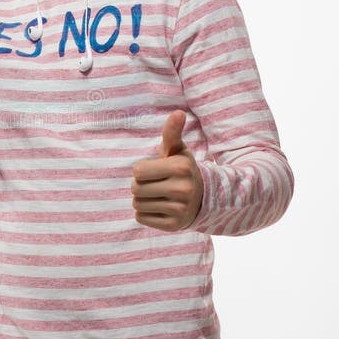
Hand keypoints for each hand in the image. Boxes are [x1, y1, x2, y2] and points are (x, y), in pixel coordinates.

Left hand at [131, 110, 202, 230]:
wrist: (202, 199)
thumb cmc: (182, 169)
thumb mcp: (178, 150)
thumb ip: (172, 132)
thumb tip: (178, 112)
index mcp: (181, 168)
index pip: (138, 171)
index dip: (142, 170)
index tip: (155, 170)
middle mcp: (182, 189)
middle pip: (135, 188)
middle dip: (140, 185)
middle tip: (156, 184)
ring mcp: (179, 210)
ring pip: (137, 204)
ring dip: (142, 199)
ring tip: (158, 195)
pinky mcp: (173, 225)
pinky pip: (141, 218)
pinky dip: (145, 213)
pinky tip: (159, 207)